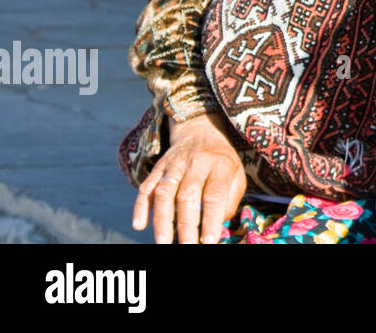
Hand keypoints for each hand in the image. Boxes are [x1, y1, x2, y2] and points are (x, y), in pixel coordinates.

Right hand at [132, 113, 246, 243]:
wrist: (201, 130)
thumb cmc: (222, 161)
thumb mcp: (236, 174)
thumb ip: (230, 199)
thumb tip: (218, 224)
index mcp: (220, 164)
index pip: (214, 194)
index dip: (211, 219)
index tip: (210, 241)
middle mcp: (196, 162)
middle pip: (187, 195)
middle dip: (186, 224)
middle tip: (187, 246)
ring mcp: (174, 164)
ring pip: (164, 192)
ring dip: (161, 219)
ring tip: (163, 242)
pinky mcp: (158, 167)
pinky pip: (146, 186)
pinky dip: (140, 206)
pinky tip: (139, 224)